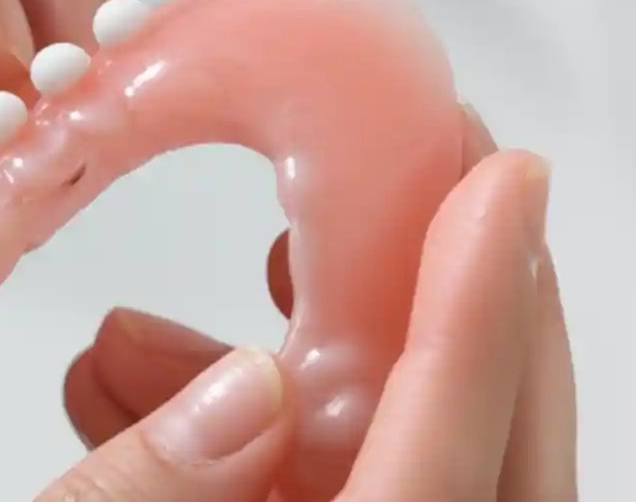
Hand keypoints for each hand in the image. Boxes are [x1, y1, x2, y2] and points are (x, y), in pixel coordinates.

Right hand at [44, 107, 577, 499]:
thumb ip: (146, 501)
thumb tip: (246, 390)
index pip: (444, 461)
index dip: (480, 314)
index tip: (504, 178)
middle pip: (487, 448)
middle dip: (466, 295)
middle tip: (434, 167)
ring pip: (408, 456)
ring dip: (307, 363)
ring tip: (148, 326)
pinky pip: (335, 479)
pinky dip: (260, 420)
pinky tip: (132, 385)